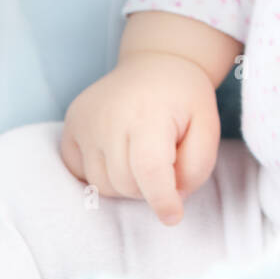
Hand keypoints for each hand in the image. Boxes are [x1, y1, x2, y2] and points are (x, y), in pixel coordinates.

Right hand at [60, 51, 220, 225]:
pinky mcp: (71, 124)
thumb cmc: (185, 98)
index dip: (162, 200)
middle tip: (165, 161)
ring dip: (126, 183)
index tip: (173, 216)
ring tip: (142, 154)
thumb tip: (173, 196)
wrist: (157, 62)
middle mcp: (109, 116)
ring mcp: (85, 120)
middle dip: (149, 187)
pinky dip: (102, 173)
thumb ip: (197, 165)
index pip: (149, 170)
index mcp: (148, 113)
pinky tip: (119, 151)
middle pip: (126, 184)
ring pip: (102, 184)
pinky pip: (81, 173)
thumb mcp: (208, 126)